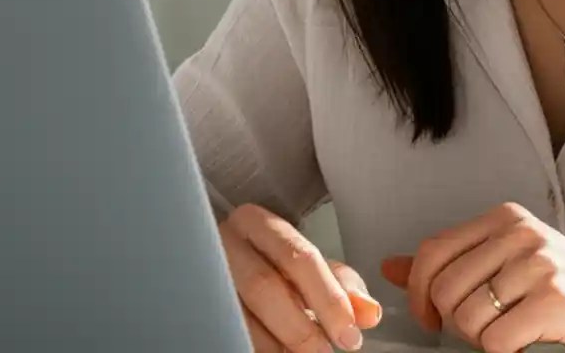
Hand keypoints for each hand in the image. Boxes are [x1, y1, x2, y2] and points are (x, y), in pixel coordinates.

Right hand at [218, 203, 381, 351]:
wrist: (220, 263)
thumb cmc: (269, 265)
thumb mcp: (308, 268)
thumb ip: (341, 287)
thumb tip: (368, 314)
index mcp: (257, 224)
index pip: (299, 257)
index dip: (328, 298)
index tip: (349, 333)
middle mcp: (226, 244)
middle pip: (265, 286)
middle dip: (300, 327)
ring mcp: (205, 275)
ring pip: (239, 315)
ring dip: (275, 345)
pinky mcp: (196, 303)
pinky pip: (224, 331)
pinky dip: (253, 347)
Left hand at [379, 202, 564, 352]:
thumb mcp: (509, 267)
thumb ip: (452, 265)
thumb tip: (388, 267)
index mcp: (507, 218)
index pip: (433, 252)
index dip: (418, 294)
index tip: (430, 319)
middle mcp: (523, 232)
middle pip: (445, 289)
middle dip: (454, 324)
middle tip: (486, 332)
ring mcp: (541, 263)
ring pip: (468, 318)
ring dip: (483, 341)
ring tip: (514, 334)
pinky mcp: (556, 298)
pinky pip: (496, 341)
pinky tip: (531, 342)